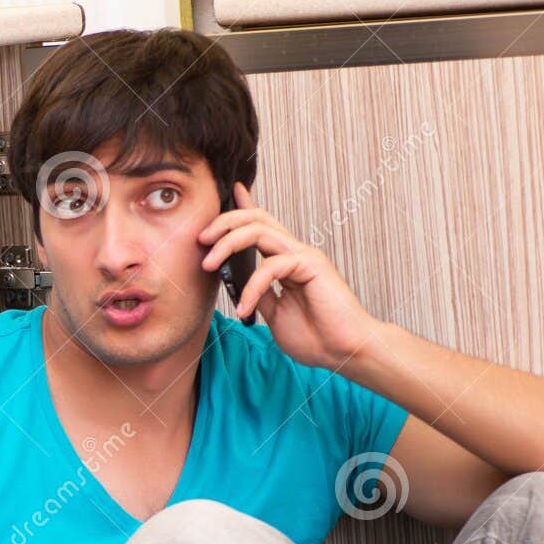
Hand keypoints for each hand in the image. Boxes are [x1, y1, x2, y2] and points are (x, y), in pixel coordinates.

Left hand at [198, 183, 381, 369]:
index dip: (245, 206)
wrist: (343, 352)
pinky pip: (271, 266)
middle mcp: (294, 252)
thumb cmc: (315, 338)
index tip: (231, 191)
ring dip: (227, 243)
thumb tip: (239, 284)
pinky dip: (252, 287)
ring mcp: (303, 255)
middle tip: (201, 239)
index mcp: (286, 261)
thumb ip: (260, 294)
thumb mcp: (275, 314)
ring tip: (209, 264)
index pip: (261, 225)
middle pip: (255, 218)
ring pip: (259, 230)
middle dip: (224, 223)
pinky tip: (244, 308)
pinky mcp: (311, 264)